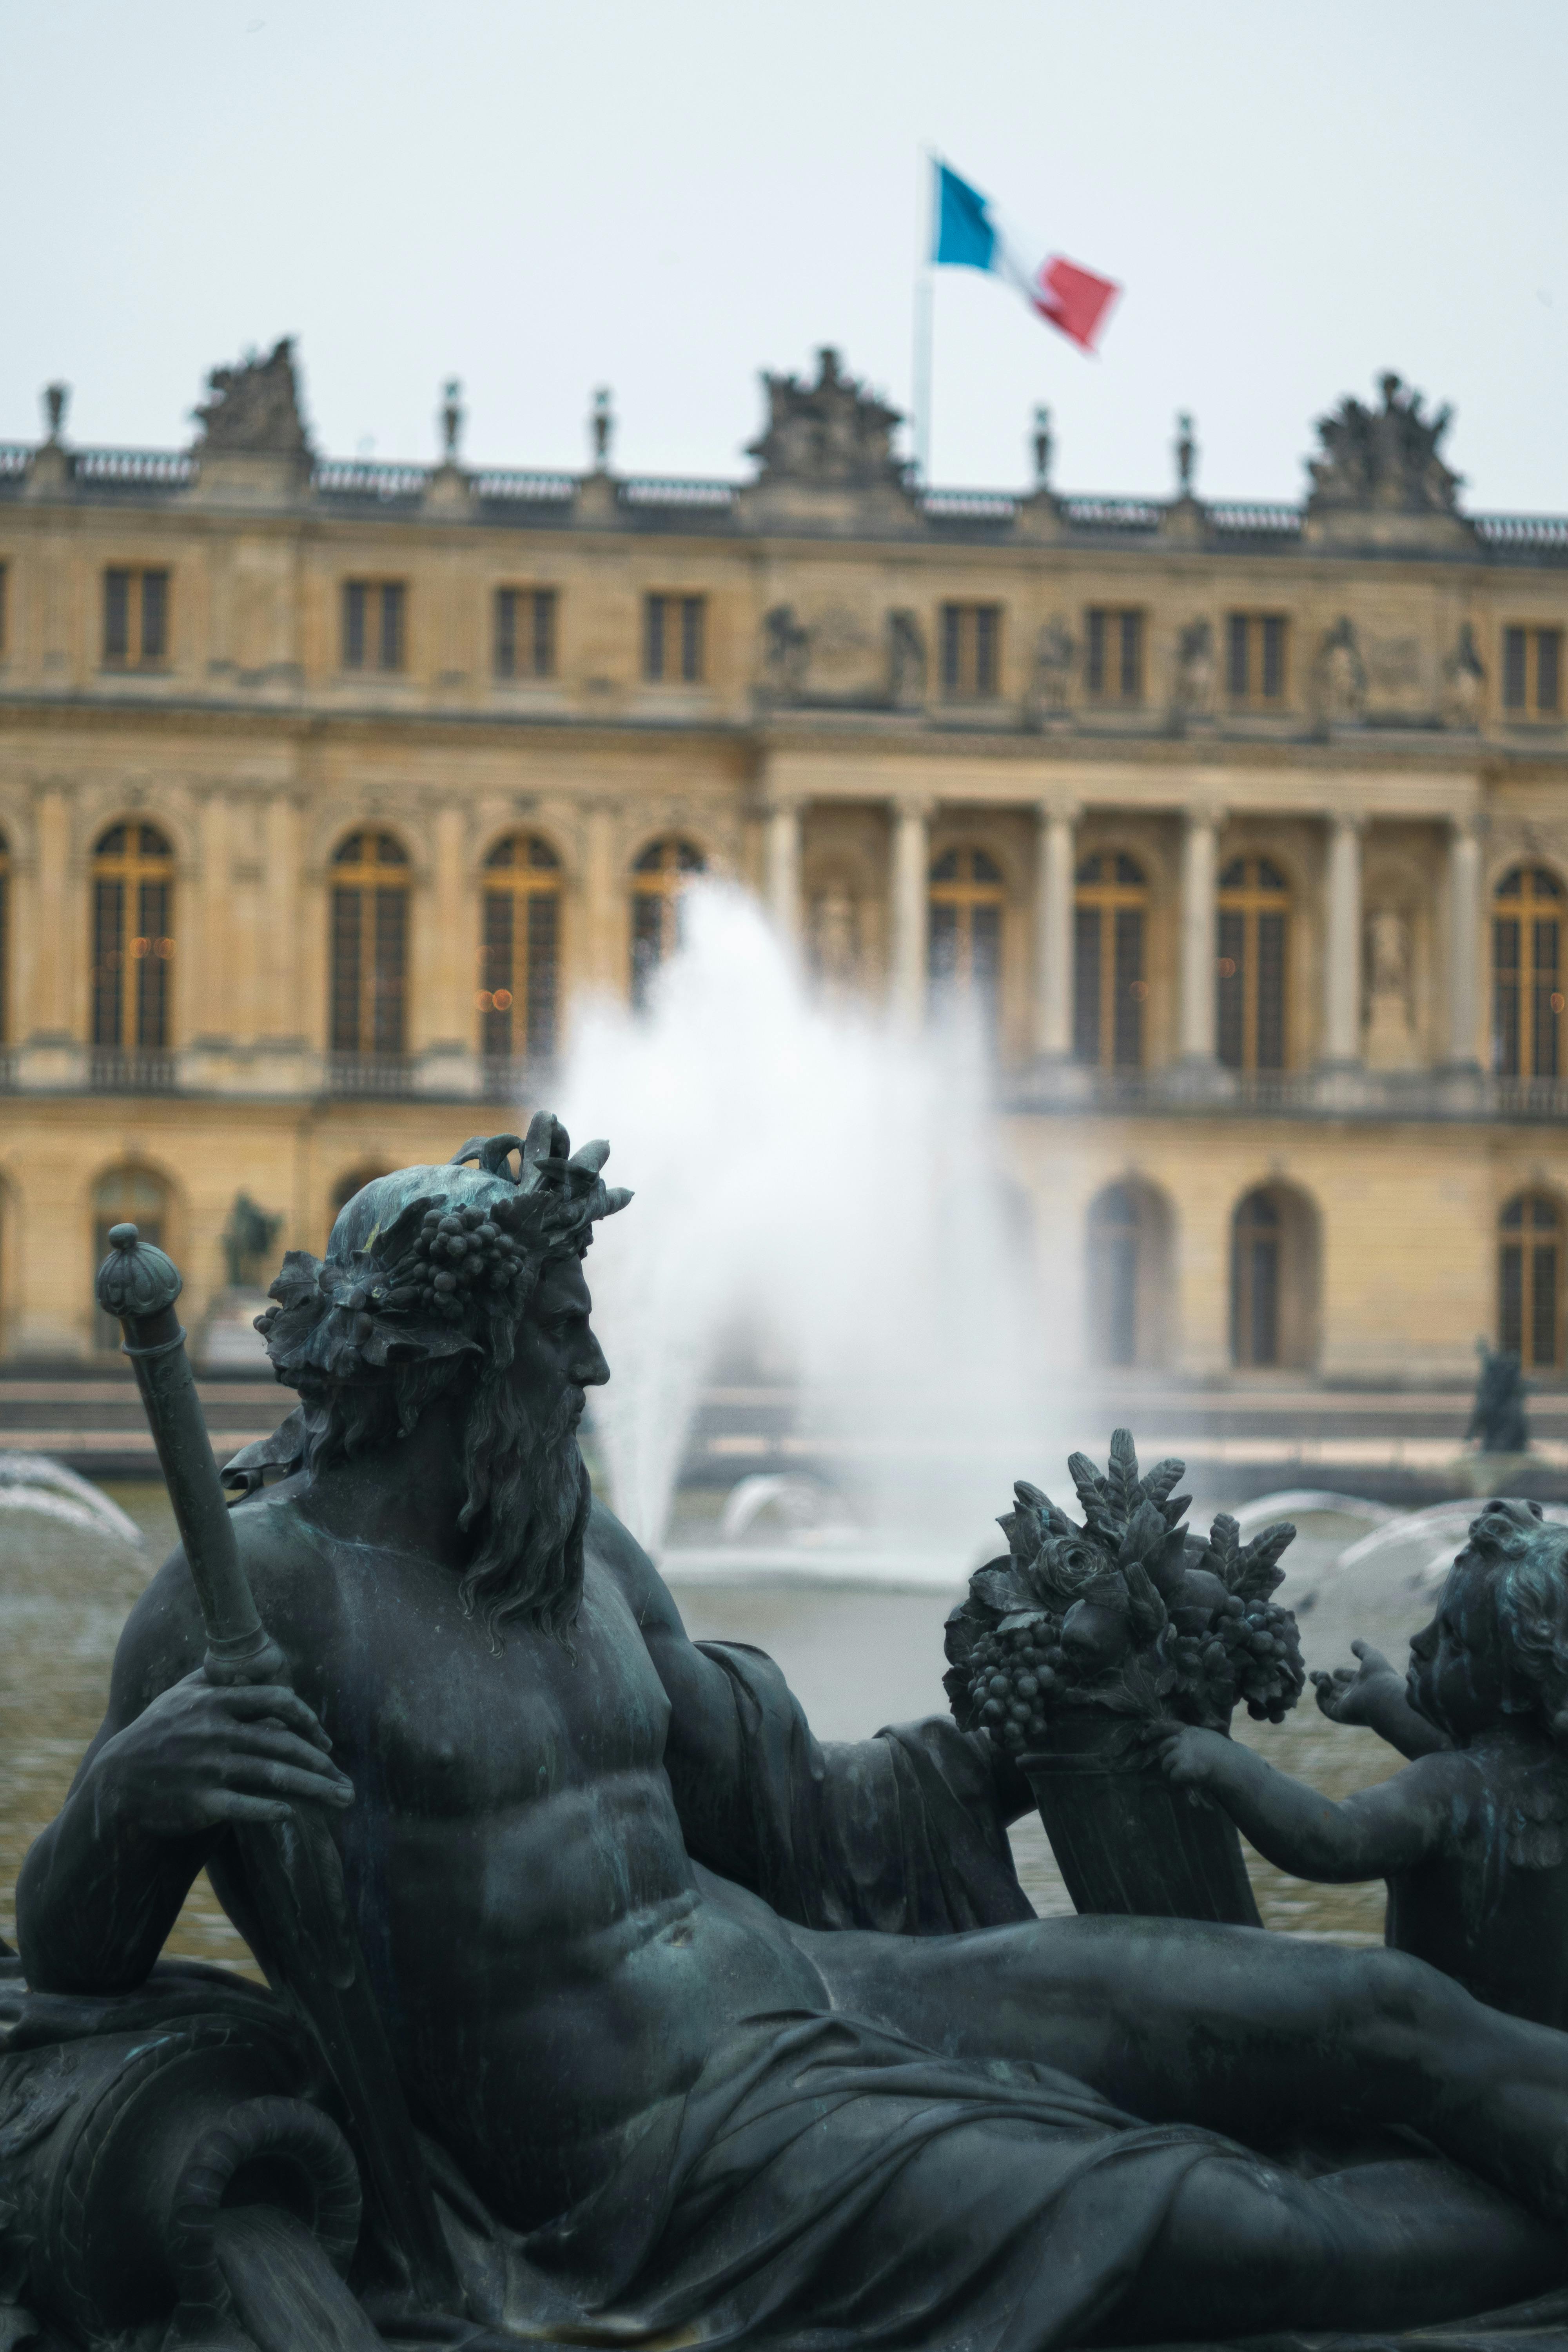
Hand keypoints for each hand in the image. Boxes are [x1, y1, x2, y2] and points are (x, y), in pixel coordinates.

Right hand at [90, 1668, 353, 1837]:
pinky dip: (271, 1810)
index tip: (325, 1739)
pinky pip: (245, 1806)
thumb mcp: (181, 1695)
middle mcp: (216, 1732)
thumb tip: (259, 1660)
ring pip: (274, 1775)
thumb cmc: (156, 1732)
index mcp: (216, 1702)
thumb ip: (219, 1676)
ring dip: (314, 1788)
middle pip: (284, 1742)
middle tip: (346, 1779)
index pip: (277, 1701)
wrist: (117, 1781)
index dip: (308, 1719)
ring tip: (340, 1798)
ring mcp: (208, 1767)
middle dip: (322, 1761)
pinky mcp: (200, 1801)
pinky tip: (291, 1814)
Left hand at [1145, 1721, 1231, 1788]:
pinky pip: (1173, 1777)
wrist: (1230, 1765)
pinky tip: (1185, 1784)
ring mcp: (1181, 1753)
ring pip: (1166, 1764)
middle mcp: (1182, 1740)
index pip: (1166, 1726)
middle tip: (1172, 1767)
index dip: (1153, 1731)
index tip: (1145, 1736)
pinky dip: (1177, 1783)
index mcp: (1189, 1731)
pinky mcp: (1181, 1768)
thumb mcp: (1208, 1737)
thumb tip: (1182, 1741)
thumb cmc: (1224, 1753)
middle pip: (1163, 1748)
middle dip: (1165, 1759)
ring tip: (1182, 1777)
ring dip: (1171, 1772)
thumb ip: (1194, 1738)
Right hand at [1311, 1640, 1398, 1728]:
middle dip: (1324, 1681)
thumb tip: (1355, 1640)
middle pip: (1336, 1689)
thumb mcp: (1371, 1656)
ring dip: (1321, 1685)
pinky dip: (1320, 1694)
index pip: (1349, 1680)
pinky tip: (1323, 1682)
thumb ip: (1362, 1648)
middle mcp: (1356, 1696)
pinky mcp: (1339, 1714)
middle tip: (1311, 1673)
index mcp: (1364, 1684)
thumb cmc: (1380, 1676)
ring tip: (1317, 1675)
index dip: (1341, 1674)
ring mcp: (1347, 1706)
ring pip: (1329, 1697)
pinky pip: (1325, 1706)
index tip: (1334, 1671)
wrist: (1383, 1696)